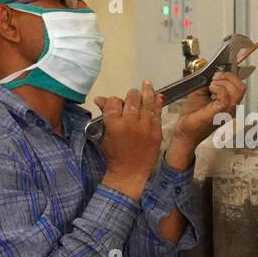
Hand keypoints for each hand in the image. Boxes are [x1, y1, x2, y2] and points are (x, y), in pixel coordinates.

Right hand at [94, 80, 163, 199]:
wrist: (130, 173)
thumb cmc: (114, 155)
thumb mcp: (105, 135)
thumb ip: (105, 115)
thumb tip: (99, 99)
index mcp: (114, 124)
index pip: (114, 102)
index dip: (114, 100)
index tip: (115, 103)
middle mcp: (131, 122)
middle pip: (132, 99)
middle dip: (131, 95)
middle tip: (132, 96)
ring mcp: (145, 126)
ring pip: (147, 102)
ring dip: (147, 91)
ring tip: (147, 83)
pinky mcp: (156, 131)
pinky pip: (157, 113)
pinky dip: (157, 103)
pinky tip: (158, 96)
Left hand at [169, 72, 247, 163]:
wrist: (184, 130)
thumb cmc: (192, 116)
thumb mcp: (201, 92)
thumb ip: (210, 82)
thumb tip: (213, 71)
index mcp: (228, 103)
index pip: (240, 86)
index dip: (232, 75)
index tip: (220, 71)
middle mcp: (231, 108)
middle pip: (241, 86)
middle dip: (228, 76)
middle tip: (214, 77)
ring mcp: (227, 111)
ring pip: (238, 90)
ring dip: (223, 82)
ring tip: (212, 84)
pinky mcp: (220, 113)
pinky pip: (226, 97)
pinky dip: (218, 88)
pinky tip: (210, 89)